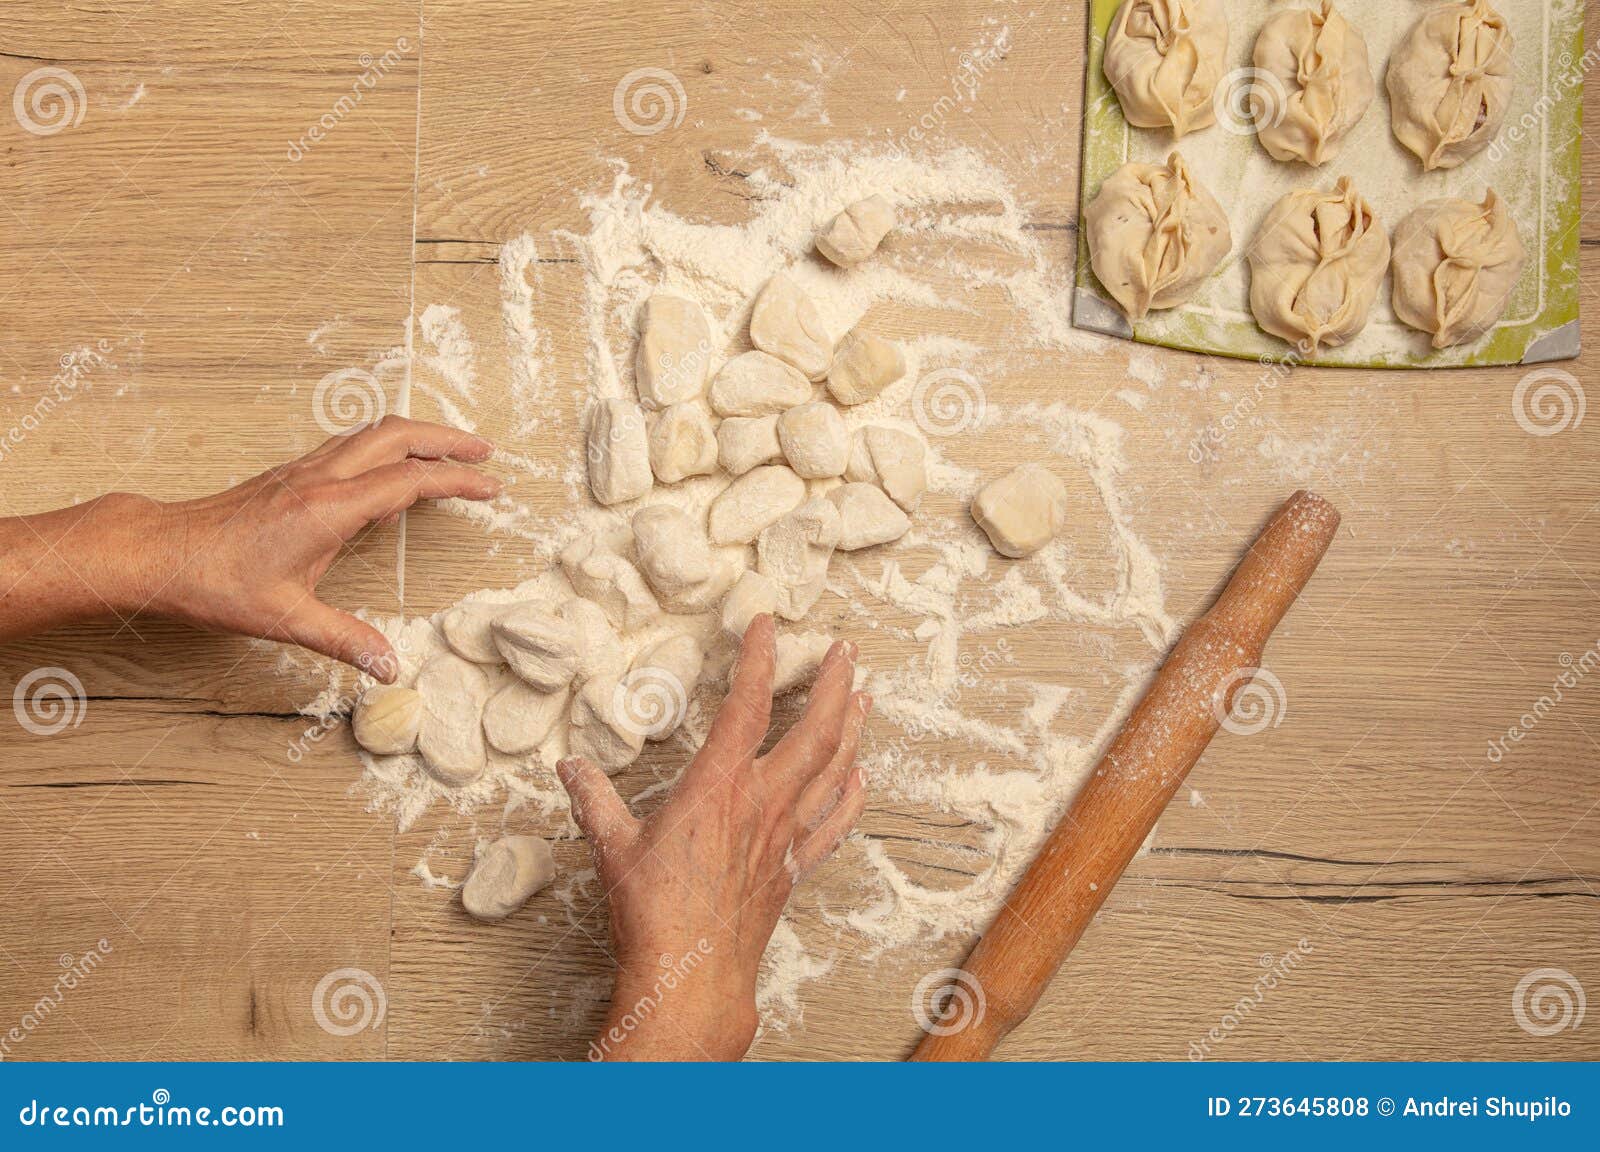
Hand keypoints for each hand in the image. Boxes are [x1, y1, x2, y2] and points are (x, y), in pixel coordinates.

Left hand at [0, 417, 498, 678]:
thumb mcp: (285, 619)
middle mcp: (320, 479)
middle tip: (485, 450)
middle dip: (447, 437)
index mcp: (329, 509)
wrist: (159, 552)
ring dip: (417, 435)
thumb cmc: (215, 582)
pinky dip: (385, 448)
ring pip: (372, 433)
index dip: (457, 480)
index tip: (492, 487)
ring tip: (449, 451)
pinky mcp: (291, 475)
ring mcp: (304, 471)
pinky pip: (350, 446)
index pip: (410, 480)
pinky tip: (390, 473)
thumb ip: (345, 641)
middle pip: (397, 434)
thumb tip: (390, 667)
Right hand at [559, 614, 870, 1060]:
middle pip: (816, 728)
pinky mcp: (794, 866)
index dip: (760, 658)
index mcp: (718, 784)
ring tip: (863, 696)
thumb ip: (594, 800)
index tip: (767, 623)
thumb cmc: (654, 914)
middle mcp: (762, 801)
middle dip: (833, 682)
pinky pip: (834, 823)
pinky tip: (860, 778)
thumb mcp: (613, 846)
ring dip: (852, 728)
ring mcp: (785, 834)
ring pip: (834, 768)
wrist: (693, 975)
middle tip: (843, 649)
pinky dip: (851, 795)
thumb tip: (569, 768)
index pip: (748, 703)